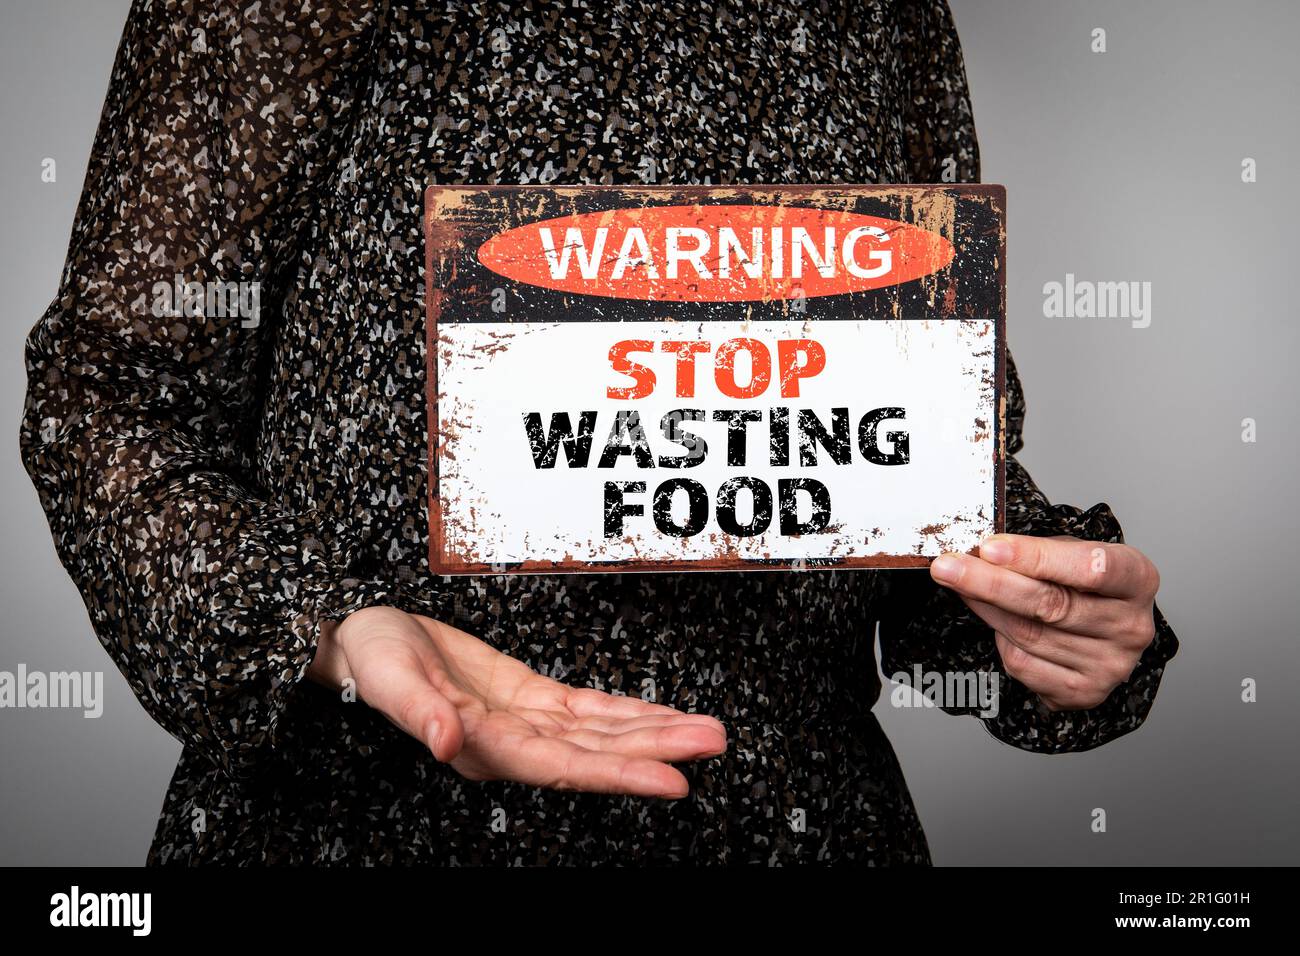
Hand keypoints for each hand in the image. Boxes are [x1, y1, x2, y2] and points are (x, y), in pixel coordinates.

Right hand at [308, 605, 725, 797]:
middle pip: (598, 752)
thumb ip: (419, 713)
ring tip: (707, 731)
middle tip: (714, 741)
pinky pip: (589, 709)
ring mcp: (525, 722)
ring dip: (655, 731)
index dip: (619, 774)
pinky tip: (662, 715)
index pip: (564, 767)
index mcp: (484, 747)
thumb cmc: (370, 660)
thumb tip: (449, 743)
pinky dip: (628, 711)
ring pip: (602, 732)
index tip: (672, 780)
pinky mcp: (530, 697)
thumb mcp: (388, 678)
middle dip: (658, 749)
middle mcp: (513, 744)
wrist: (363, 640)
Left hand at [929, 534, 1159, 710]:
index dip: (1035, 558)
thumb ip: (1036, 553)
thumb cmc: (1085, 582)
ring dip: (983, 607)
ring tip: (959, 584)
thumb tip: (979, 554)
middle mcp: (1131, 626)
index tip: (989, 548)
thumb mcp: (1072, 553)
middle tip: (947, 567)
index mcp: (1138, 579)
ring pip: (1028, 634)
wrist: (1105, 625)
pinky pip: (1022, 664)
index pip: (1089, 568)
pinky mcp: (1083, 692)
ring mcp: (1110, 665)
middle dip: (989, 583)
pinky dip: (998, 638)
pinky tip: (994, 619)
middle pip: (1050, 606)